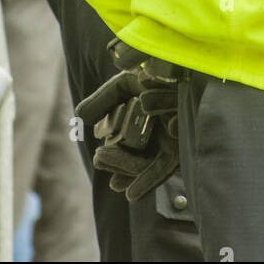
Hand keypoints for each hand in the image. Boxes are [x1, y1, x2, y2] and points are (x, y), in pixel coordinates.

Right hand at [76, 39, 181, 201]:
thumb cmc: (154, 74)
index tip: (98, 161)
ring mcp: (168, 141)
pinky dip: (148, 181)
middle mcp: (154, 134)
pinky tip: (131, 195)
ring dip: (129, 174)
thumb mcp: (124, 86)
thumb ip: (102, 101)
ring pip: (145, 164)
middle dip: (119, 167)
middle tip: (104, 168)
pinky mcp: (181, 146)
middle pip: (133, 158)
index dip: (110, 158)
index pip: (122, 145)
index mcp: (139, 124)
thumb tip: (79, 118)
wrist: (184, 69)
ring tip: (115, 185)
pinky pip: (164, 167)